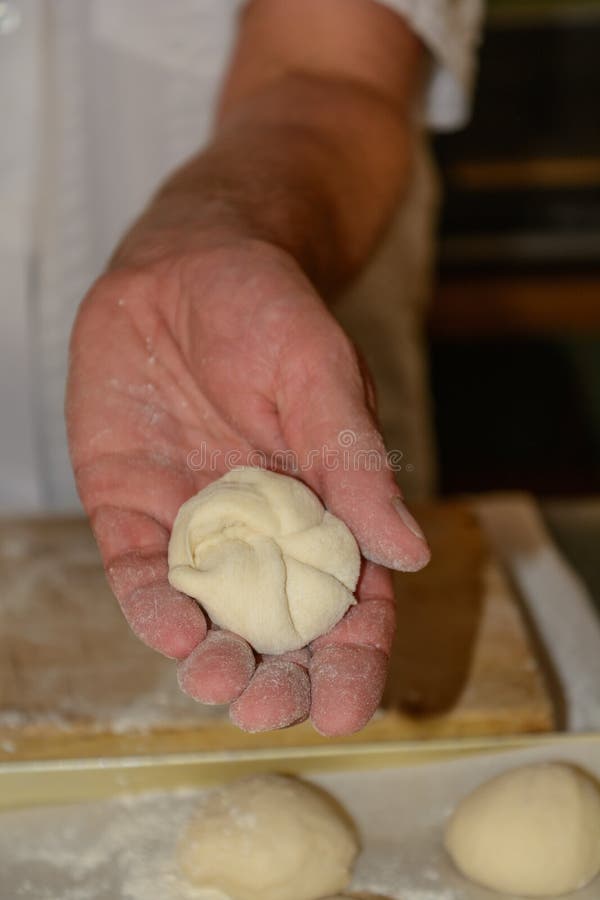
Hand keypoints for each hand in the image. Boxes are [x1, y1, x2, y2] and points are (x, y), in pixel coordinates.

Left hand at [67, 233, 429, 735]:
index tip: (345, 710)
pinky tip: (169, 627)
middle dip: (278, 676)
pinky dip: (153, 606)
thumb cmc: (268, 311)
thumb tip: (409, 554)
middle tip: (271, 710)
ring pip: (207, 615)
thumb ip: (354, 464)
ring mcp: (193, 526)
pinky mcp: (131, 509)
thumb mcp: (320, 376)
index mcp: (324, 507)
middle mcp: (261, 530)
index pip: (348, 601)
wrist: (182, 266)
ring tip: (218, 681)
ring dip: (212, 658)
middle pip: (277, 625)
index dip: (352, 659)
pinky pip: (140, 572)